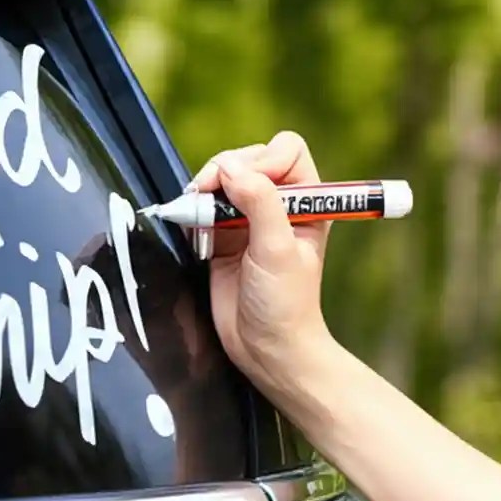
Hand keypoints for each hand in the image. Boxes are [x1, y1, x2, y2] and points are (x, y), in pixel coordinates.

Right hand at [188, 131, 333, 390]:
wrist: (265, 349)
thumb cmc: (286, 305)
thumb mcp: (277, 250)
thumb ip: (259, 202)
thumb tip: (231, 167)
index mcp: (307, 202)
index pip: (285, 151)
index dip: (263, 160)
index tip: (245, 185)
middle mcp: (278, 205)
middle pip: (248, 159)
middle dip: (225, 171)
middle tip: (208, 194)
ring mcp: (248, 220)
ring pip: (222, 179)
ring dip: (205, 189)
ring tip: (196, 212)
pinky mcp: (222, 236)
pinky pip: (203, 206)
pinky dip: (193, 210)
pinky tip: (192, 227)